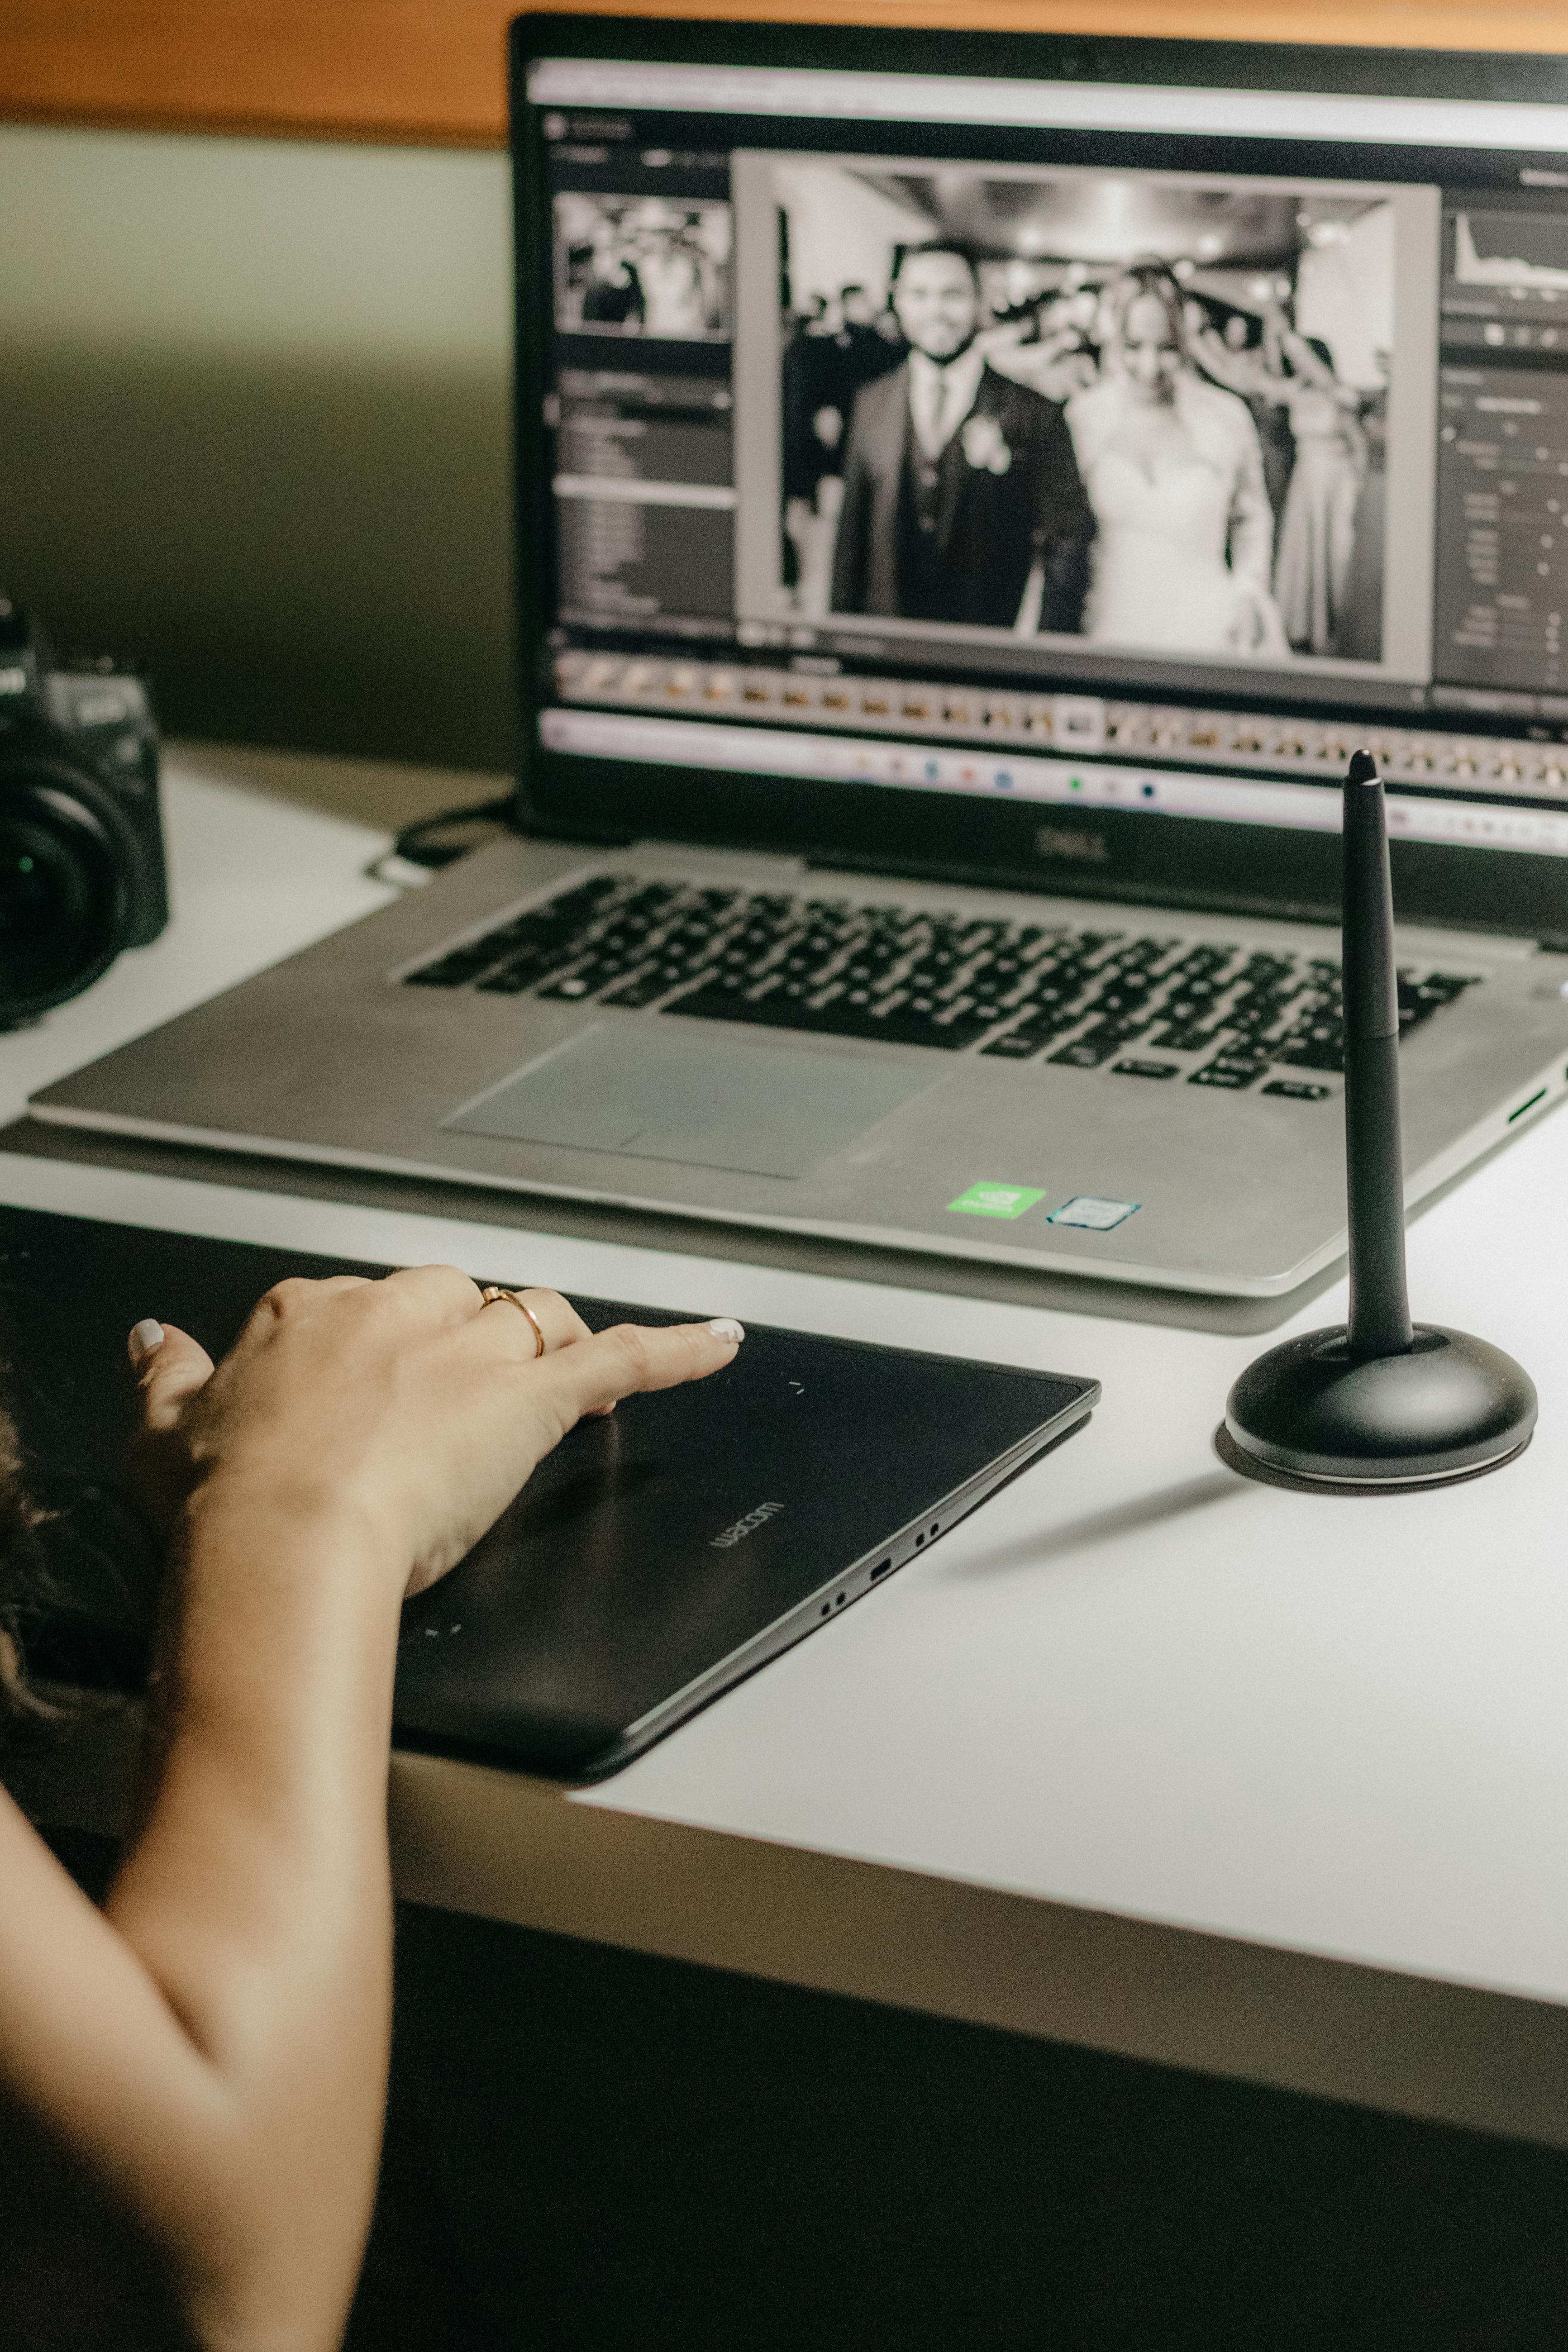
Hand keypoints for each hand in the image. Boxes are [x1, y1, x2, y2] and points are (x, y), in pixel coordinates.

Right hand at [125, 1268, 743, 1594]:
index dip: (385, 1353)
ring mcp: (466, 1351)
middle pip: (457, 1301)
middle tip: (464, 1407)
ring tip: (561, 1377)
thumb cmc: (225, 1503)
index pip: (366, 1307)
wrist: (278, 1542)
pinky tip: (719, 1341)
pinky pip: (621, 1358)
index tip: (378, 1391)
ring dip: (550, 1344)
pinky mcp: (529, 1396)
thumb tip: (154, 1340)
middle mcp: (395, 1315)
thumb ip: (166, 1378)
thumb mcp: (163, 1432)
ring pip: (531, 1317)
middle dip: (470, 1344)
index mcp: (309, 1315)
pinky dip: (677, 1350)